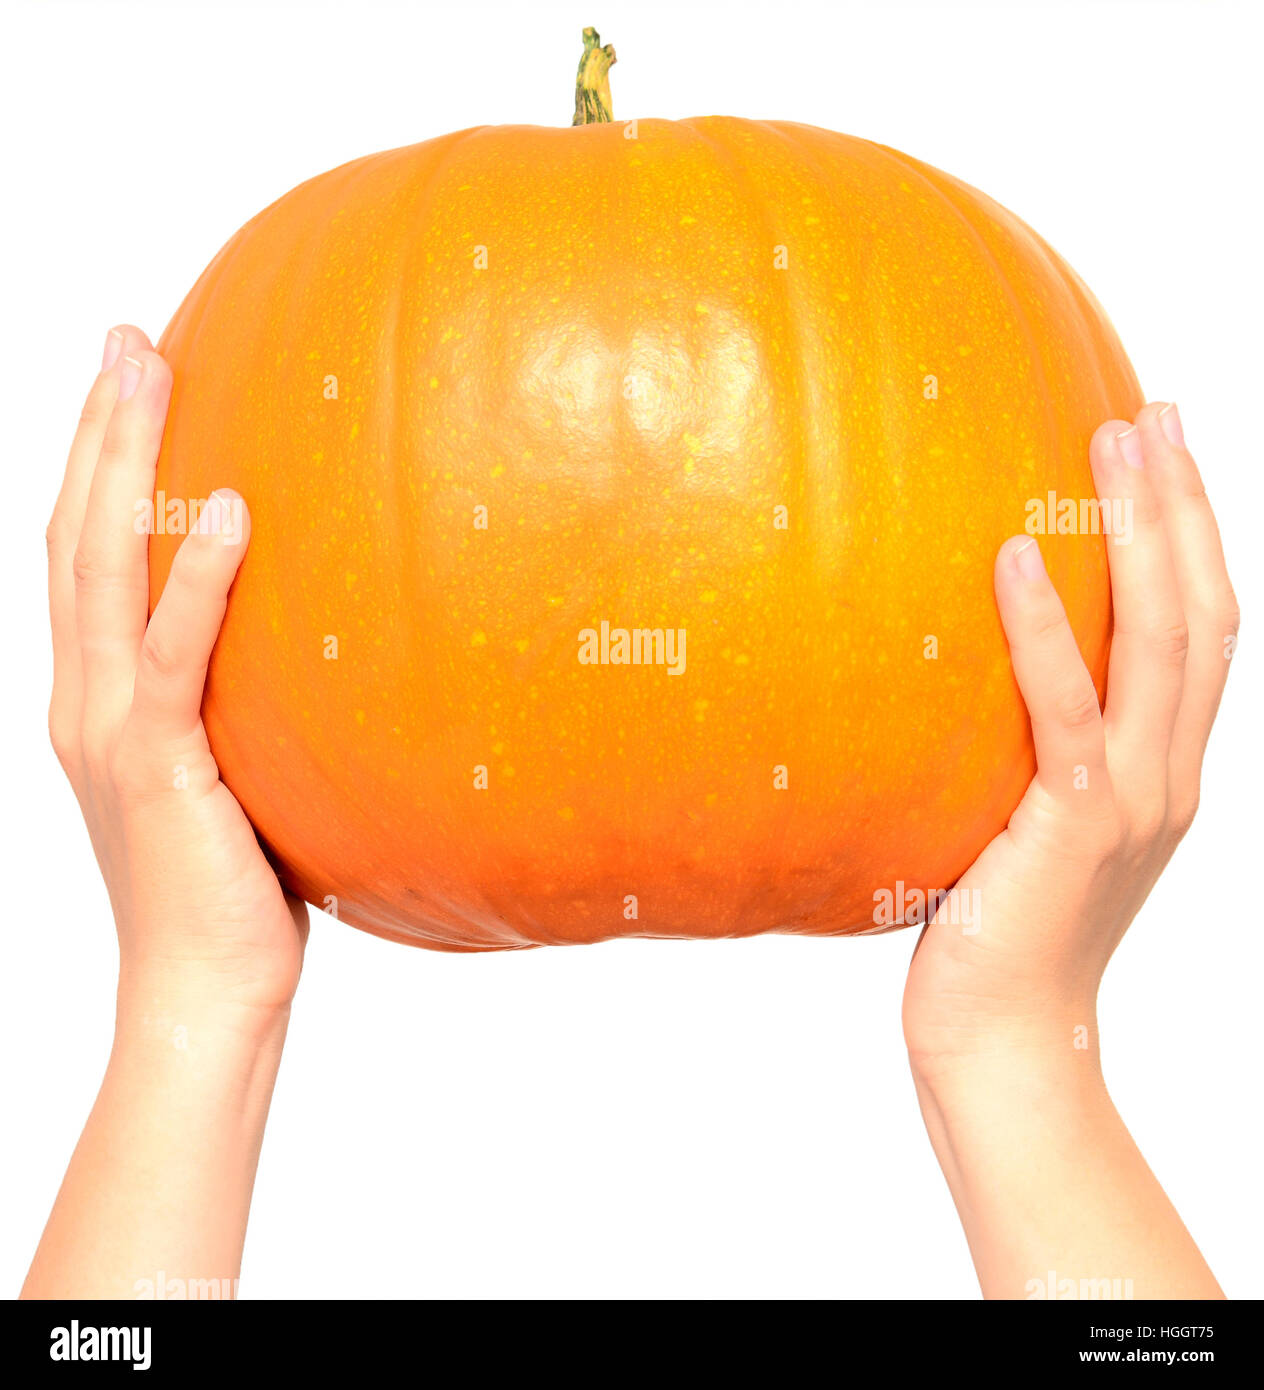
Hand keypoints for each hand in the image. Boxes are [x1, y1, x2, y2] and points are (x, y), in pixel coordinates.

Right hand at [46, 325, 306, 1023]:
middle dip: (95, 431)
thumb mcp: (235, 775)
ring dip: (121, 464)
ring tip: (149, 369)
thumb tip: (318, 653)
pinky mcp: (159, 764)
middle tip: (125, 337)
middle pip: (75, 535)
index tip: (125, 388)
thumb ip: (244, 707)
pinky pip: (174, 656)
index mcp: (95, 701)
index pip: (83, 561)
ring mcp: (110, 730)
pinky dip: (199, 581)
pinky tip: (232, 511)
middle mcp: (83, 701)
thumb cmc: (232, 891)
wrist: (203, 994)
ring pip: (100, 570)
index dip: (94, 469)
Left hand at [903, 401, 1237, 1075]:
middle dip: (1187, 507)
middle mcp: (1168, 778)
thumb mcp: (1027, 830)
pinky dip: (1048, 632)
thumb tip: (961, 682)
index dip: (1198, 540)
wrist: (1001, 1044)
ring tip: (1114, 442)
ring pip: (1164, 645)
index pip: (1205, 635)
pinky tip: (1016, 558)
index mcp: (1164, 775)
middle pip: (1204, 615)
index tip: (1171, 456)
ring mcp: (1131, 801)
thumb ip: (1028, 758)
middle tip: (1154, 412)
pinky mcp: (1072, 825)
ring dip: (1147, 536)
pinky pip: (1068, 711)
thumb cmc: (996, 937)